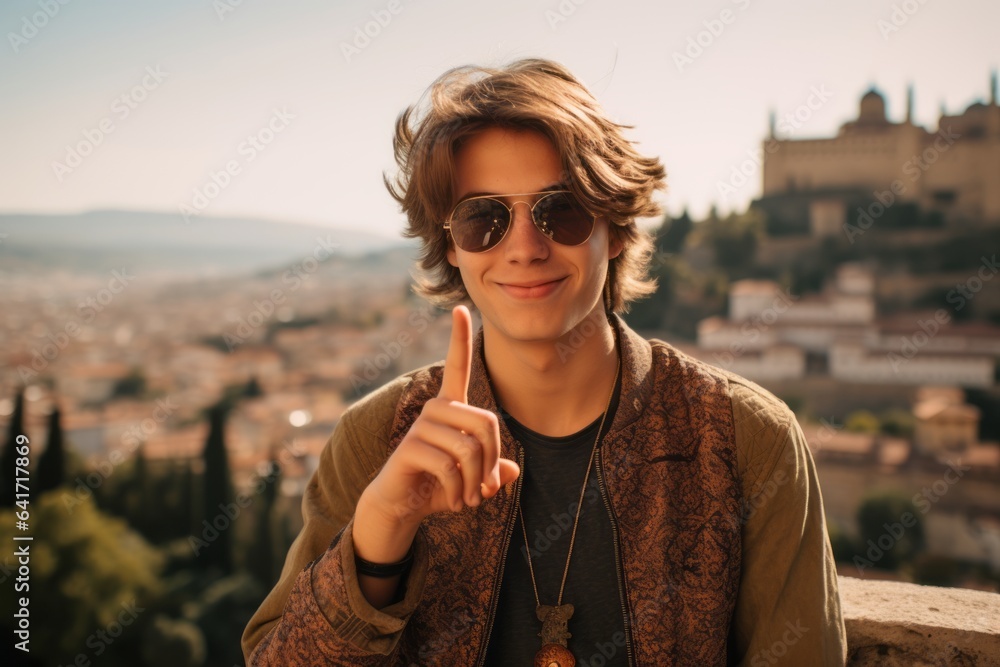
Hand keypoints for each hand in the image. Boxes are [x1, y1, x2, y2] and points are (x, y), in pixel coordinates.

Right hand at [360, 305, 520, 528]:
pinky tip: (455, 502)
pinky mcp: (410, 447)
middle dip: (492, 463)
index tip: (459, 307)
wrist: (401, 505)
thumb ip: (494, 472)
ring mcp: (422, 426)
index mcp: (451, 406)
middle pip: (486, 425)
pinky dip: (460, 491)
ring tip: (470, 500)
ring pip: (469, 449)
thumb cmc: (438, 486)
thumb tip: (513, 472)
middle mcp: (436, 409)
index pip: (457, 366)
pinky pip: (450, 467)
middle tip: (485, 490)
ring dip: (476, 483)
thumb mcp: (473, 479)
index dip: (459, 337)